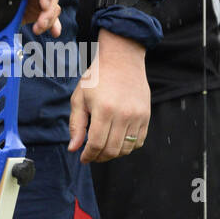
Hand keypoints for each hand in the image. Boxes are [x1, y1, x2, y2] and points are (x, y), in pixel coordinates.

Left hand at [68, 29, 149, 161]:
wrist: (122, 60)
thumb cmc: (96, 78)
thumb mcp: (79, 98)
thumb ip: (76, 125)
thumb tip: (73, 149)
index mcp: (103, 110)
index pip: (96, 144)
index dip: (88, 155)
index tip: (83, 158)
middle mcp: (123, 115)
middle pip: (112, 150)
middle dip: (99, 157)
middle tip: (91, 155)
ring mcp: (137, 116)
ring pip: (126, 148)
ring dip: (113, 154)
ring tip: (103, 149)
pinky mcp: (146, 116)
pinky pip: (138, 141)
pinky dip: (127, 147)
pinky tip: (117, 142)